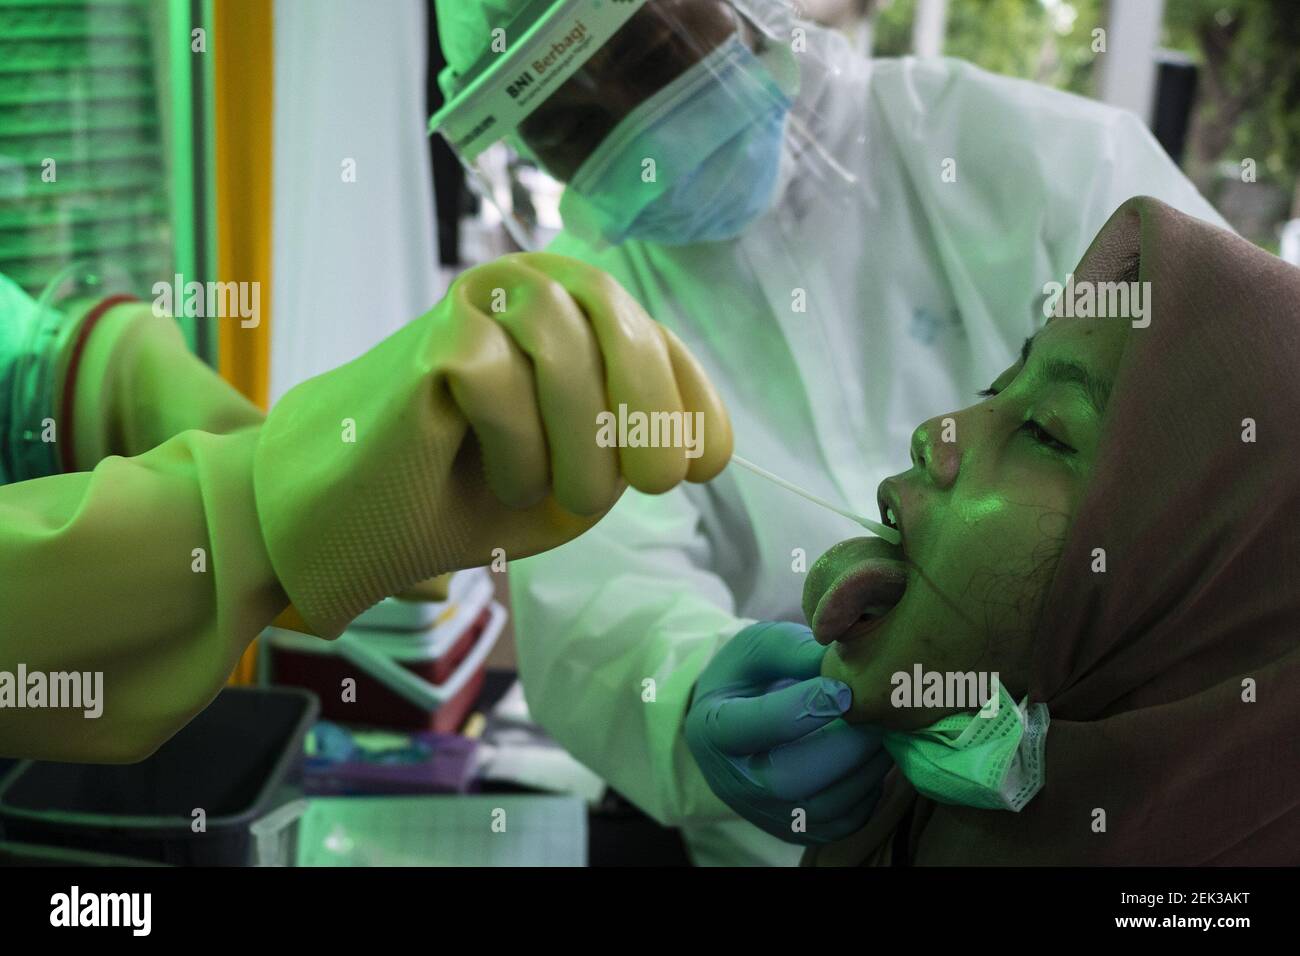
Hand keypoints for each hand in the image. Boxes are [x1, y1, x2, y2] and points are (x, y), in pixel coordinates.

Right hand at [253, 252, 732, 636]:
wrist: (354, 517)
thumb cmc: (468, 492)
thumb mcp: (577, 475)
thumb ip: (633, 446)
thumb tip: (702, 441)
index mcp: (573, 317)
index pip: (658, 343)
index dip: (692, 403)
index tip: (702, 466)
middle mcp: (532, 288)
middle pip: (627, 329)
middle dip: (650, 417)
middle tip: (648, 487)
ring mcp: (479, 302)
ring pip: (569, 352)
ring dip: (579, 443)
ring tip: (547, 491)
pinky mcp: (436, 336)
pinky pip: (503, 384)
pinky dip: (514, 445)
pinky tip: (492, 470)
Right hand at [686, 621, 892, 844]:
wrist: (735, 719)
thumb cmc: (749, 675)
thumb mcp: (759, 645)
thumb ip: (794, 651)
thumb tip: (842, 665)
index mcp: (712, 728)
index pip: (754, 726)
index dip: (802, 708)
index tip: (844, 689)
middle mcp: (733, 780)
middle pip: (789, 779)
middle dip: (843, 747)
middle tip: (876, 716)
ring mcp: (763, 811)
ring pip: (822, 807)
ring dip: (864, 770)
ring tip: (882, 733)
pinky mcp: (795, 828)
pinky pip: (841, 823)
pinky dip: (868, 792)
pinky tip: (872, 759)